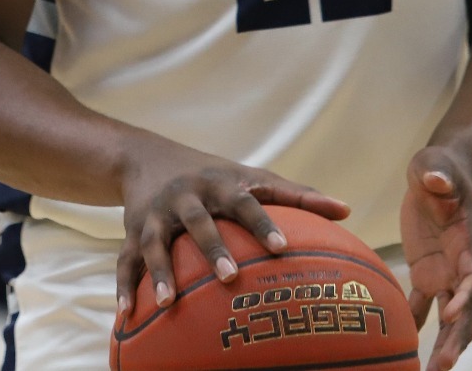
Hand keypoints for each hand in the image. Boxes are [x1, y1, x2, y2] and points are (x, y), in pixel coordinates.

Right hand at [116, 138, 348, 317]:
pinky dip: (126, 286)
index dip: (263, 223)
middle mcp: (185, 197)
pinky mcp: (132, 233)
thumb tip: (346, 210)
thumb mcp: (252, 176)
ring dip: (160, 272)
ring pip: (155, 243)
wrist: (145, 156)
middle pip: (198, 221)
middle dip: (212, 248)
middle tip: (230, 277)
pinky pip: (125, 261)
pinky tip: (129, 315)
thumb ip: (297, 195)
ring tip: (169, 304)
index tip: (283, 247)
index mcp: (219, 184)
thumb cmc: (215, 175)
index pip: (246, 202)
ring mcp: (155, 216)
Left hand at [401, 146, 471, 370]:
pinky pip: (421, 305)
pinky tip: (399, 348)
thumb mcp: (434, 165)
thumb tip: (437, 182)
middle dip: (458, 340)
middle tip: (442, 366)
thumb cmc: (438, 168)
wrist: (438, 174)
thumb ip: (436, 175)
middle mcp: (462, 264)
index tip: (450, 316)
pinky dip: (413, 324)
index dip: (466, 298)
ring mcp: (446, 273)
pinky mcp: (427, 274)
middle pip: (467, 311)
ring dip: (443, 344)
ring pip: (450, 318)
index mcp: (469, 242)